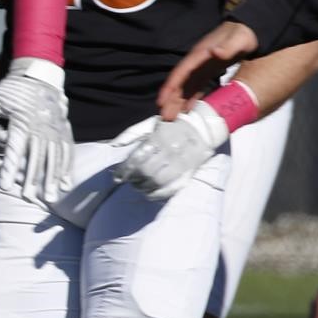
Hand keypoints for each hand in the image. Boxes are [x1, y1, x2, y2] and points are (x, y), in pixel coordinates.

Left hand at [0, 58, 70, 204]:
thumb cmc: (10, 93)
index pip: (13, 148)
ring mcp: (55, 129)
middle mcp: (41, 126)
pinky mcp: (64, 131)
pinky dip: (66, 169)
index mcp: (22, 120)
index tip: (3, 185)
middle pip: (35, 156)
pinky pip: (66, 152)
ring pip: (54, 157)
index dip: (8, 167)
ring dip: (52, 178)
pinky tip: (65, 186)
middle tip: (27, 197)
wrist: (38, 78)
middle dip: (32, 178)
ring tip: (49, 198)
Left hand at [112, 100, 228, 199]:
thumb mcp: (150, 123)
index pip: (137, 158)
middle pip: (146, 171)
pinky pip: (172, 189)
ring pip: (158, 182)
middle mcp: (170, 151)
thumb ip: (131, 134)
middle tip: (129, 181)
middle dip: (134, 179)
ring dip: (144, 188)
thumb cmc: (172, 125)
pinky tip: (150, 193)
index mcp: (159, 137)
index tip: (118, 176)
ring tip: (139, 186)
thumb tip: (114, 145)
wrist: (203, 128)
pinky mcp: (189, 173)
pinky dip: (158, 194)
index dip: (125, 170)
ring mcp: (181, 163)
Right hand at [159, 21, 258, 118]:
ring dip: (178, 101)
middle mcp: (197, 62)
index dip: (171, 86)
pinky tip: (188, 110)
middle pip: (181, 82)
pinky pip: (197, 87)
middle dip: (171, 99)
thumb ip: (228, 46)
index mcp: (200, 54)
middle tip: (165, 117)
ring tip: (173, 118)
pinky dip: (191, 98)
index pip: (182, 71)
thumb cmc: (243, 34)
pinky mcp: (209, 72)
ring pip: (186, 87)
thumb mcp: (239, 38)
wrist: (250, 29)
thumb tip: (215, 52)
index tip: (162, 100)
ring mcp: (202, 67)